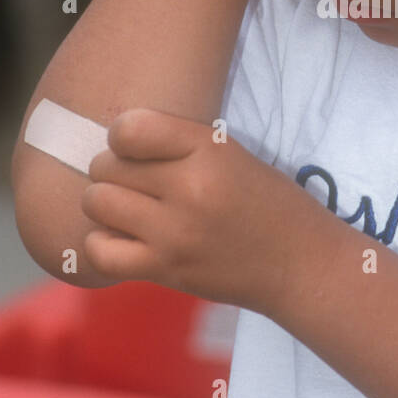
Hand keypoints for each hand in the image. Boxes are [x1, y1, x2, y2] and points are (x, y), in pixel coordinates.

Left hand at [80, 107, 338, 315]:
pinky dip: (100, 243)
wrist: (300, 263)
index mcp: (209, 149)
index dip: (122, 136)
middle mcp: (189, 187)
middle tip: (137, 184)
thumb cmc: (268, 203)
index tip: (137, 149)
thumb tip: (114, 144)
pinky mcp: (166, 269)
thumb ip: (178, 145)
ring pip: (97, 203)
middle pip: (106, 166)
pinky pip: (100, 252)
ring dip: (104, 204)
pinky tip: (122, 240)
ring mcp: (174, 232)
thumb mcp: (232, 155)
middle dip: (112, 171)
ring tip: (128, 210)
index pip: (129, 129)